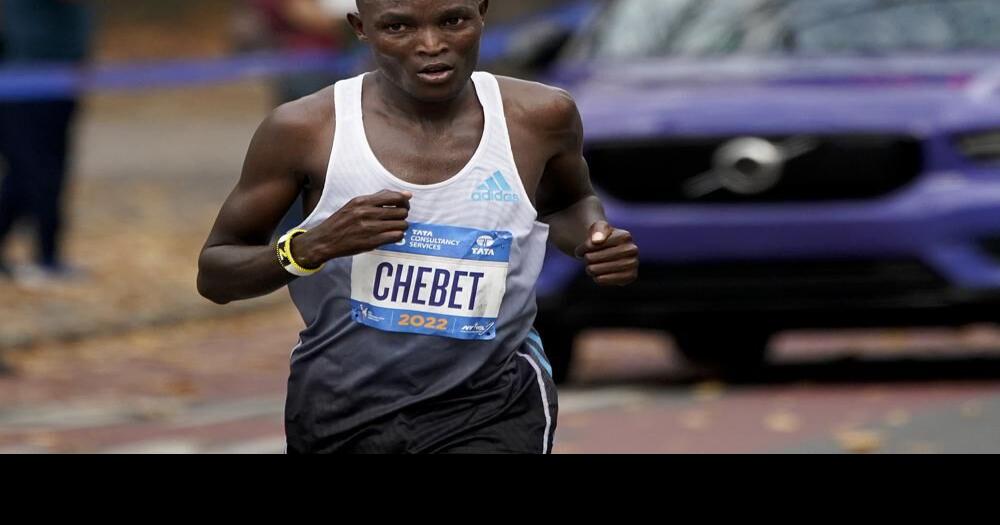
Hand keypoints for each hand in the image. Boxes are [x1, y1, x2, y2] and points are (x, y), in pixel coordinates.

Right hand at [291, 190, 411, 267]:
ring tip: (394, 228)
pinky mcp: (371, 242)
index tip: (404, 204)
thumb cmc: (342, 221)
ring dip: (401, 227)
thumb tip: (407, 194)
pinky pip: (396, 236)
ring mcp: (369, 228)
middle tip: (398, 218)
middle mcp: (366, 213)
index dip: (404, 201)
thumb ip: (378, 198)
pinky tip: (391, 236)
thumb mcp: (355, 204)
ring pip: (401, 224)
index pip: (395, 197)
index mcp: (362, 201)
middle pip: (401, 211)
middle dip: (403, 215)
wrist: (325, 240)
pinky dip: (398, 236)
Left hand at [574, 221, 638, 286]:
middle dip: (587, 259)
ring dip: (590, 269)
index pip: (591, 245)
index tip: (581, 249)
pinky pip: (603, 280)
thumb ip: (598, 229)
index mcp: (624, 236)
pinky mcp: (631, 276)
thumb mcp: (598, 227)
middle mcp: (632, 249)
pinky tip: (599, 275)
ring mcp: (633, 263)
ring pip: (596, 270)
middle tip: (587, 259)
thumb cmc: (603, 238)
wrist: (612, 252)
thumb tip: (597, 241)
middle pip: (592, 258)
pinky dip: (597, 278)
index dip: (583, 248)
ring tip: (591, 267)